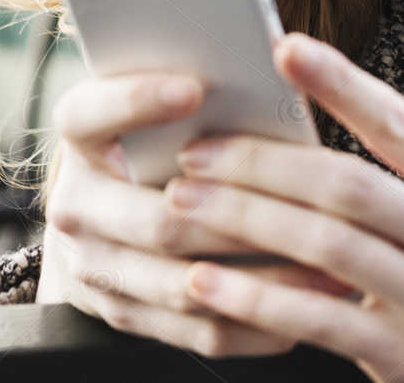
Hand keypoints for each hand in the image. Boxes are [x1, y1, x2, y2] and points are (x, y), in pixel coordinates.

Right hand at [37, 69, 357, 356]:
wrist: (102, 211)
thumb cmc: (156, 140)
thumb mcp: (157, 108)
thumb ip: (197, 95)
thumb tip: (275, 71)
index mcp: (80, 135)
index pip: (90, 112)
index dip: (138, 100)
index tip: (195, 86)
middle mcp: (74, 203)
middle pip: (156, 218)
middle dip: (236, 217)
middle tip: (306, 208)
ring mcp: (94, 267)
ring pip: (183, 284)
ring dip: (262, 278)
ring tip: (328, 264)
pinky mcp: (124, 314)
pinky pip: (199, 331)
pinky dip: (259, 323)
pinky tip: (308, 304)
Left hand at [161, 33, 403, 382]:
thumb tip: (298, 126)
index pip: (400, 124)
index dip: (341, 84)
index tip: (285, 48)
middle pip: (348, 185)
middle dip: (261, 163)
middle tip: (196, 151)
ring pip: (325, 247)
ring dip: (244, 220)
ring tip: (185, 203)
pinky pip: (315, 321)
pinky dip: (253, 298)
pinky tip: (206, 284)